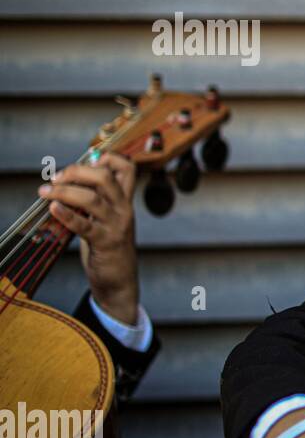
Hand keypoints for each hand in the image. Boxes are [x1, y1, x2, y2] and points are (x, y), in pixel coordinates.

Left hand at [39, 153, 139, 325]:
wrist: (119, 280)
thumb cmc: (108, 247)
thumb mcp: (107, 218)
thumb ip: (96, 199)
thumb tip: (71, 179)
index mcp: (125, 201)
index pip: (127, 168)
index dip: (108, 157)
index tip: (87, 161)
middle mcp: (124, 209)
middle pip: (105, 178)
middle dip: (77, 172)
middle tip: (57, 177)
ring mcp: (116, 226)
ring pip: (92, 198)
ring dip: (64, 191)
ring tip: (44, 192)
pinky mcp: (105, 242)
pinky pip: (84, 225)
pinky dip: (66, 214)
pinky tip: (53, 209)